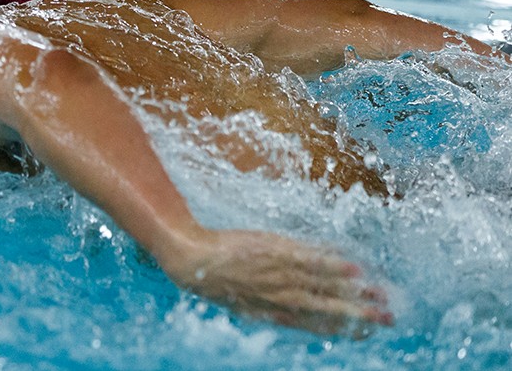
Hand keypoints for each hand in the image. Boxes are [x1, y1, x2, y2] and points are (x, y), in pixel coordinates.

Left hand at [161, 228, 393, 336]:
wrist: (194, 260)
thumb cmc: (217, 283)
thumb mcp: (245, 306)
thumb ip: (273, 309)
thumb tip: (291, 314)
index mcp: (276, 313)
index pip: (318, 325)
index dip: (345, 328)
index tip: (369, 331)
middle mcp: (283, 297)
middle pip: (329, 308)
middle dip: (360, 313)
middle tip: (388, 318)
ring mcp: (281, 273)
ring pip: (325, 283)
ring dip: (354, 288)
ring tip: (379, 292)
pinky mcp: (276, 251)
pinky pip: (311, 257)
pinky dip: (332, 261)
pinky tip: (353, 264)